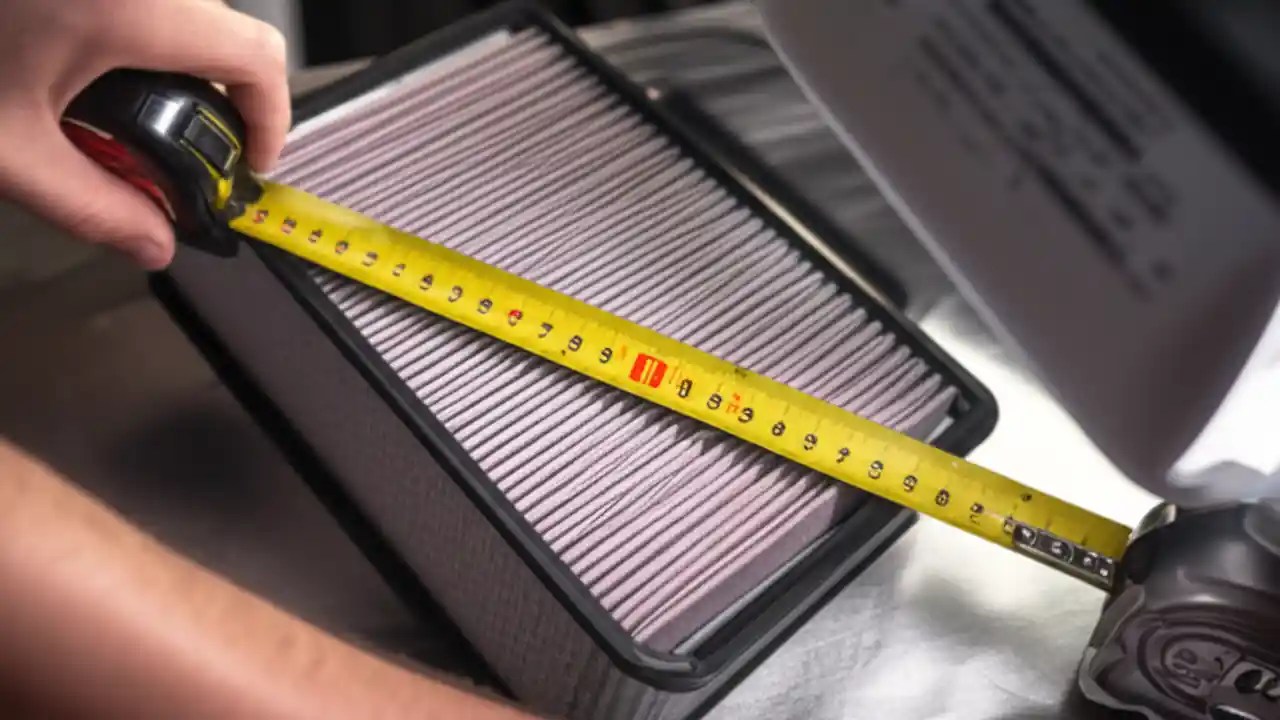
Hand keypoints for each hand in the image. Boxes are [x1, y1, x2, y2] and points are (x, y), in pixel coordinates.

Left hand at [0, 0, 290, 268]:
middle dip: (218, 94)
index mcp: (135, 10)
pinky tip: (80, 61)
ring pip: (184, 8)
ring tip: (119, 107)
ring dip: (174, 61)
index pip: (257, 57)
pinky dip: (135, 33)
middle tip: (180, 145)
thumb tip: (154, 245)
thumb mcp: (8, 149)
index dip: (272, 117)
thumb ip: (92, 206)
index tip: (249, 160)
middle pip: (224, 30)